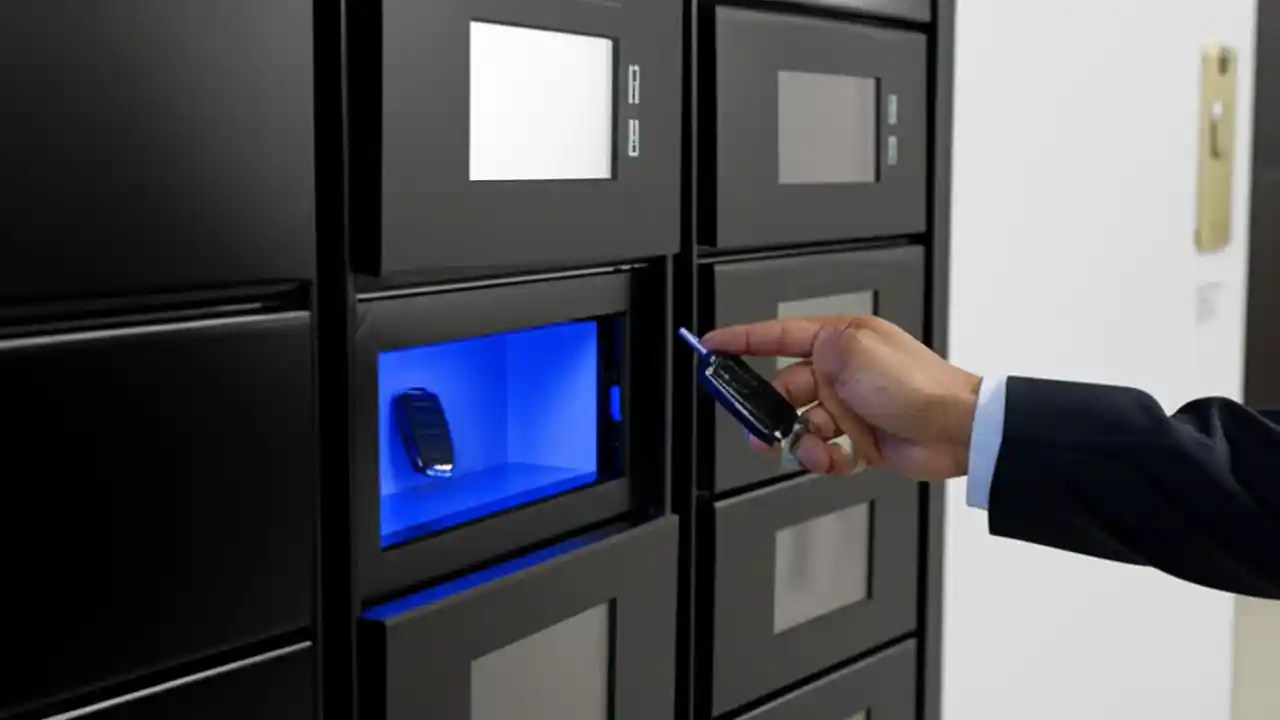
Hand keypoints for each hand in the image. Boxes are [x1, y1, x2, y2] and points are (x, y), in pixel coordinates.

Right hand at [701, 316, 980, 480]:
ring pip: (800, 426)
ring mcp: (850, 406)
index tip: (711, 347)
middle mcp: (841, 372)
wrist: (955, 431)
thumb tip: (796, 359)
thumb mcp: (856, 351)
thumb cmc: (917, 386)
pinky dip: (827, 459)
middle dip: (767, 412)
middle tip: (757, 429)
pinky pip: (825, 451)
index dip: (742, 340)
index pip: (777, 336)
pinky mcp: (859, 439)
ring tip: (813, 449)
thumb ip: (817, 348)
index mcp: (838, 341)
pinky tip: (839, 458)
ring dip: (801, 442)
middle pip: (783, 390)